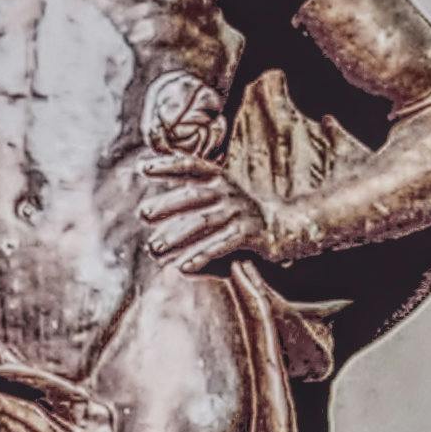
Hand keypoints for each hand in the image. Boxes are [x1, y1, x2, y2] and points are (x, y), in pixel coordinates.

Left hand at [136, 150, 271, 275]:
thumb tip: (155, 205)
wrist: (288, 226)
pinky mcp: (251, 235)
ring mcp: (240, 213)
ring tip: (155, 248)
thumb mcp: (224, 196)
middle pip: (192, 197)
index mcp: (221, 179)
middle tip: (143, 214)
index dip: (167, 165)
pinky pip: (222, 246)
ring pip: (203, 223)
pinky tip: (184, 266)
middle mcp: (229, 192)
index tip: (142, 168)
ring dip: (176, 236)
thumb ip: (196, 195)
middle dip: (166, 205)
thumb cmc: (246, 214)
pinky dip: (202, 255)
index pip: (190, 166)